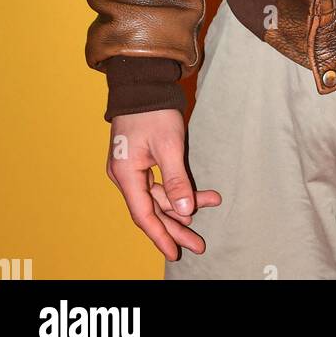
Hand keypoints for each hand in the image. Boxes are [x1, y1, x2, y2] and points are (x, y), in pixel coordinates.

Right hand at [106, 109, 221, 259]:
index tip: (176, 252)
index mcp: (126, 174)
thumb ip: (176, 181)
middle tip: (198, 244)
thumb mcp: (168, 146)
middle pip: (152, 210)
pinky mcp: (139, 161)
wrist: (143, 83)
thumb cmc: (153, 111)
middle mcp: (124, 175)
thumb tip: (185, 212)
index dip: (161, 235)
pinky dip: (177, 189)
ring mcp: (131, 169)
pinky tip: (197, 195)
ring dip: (182, 204)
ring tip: (211, 204)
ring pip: (157, 197)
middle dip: (176, 226)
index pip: (144, 215)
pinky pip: (158, 183)